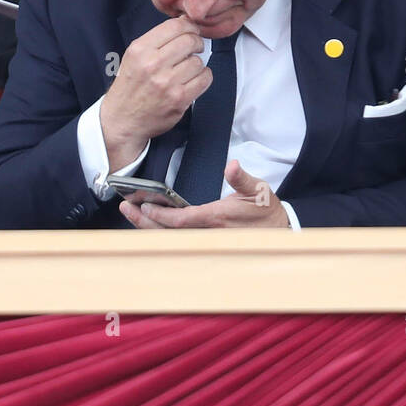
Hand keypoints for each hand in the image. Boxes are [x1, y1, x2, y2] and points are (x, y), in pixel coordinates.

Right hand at [100, 15, 209, 171]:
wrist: (122, 120)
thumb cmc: (130, 87)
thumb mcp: (134, 57)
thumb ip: (158, 40)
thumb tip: (186, 22)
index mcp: (140, 50)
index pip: (175, 26)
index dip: (189, 26)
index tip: (193, 30)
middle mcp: (153, 64)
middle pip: (190, 41)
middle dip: (196, 42)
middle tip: (195, 47)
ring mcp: (167, 83)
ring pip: (198, 61)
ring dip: (197, 63)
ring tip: (188, 69)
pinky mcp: (179, 99)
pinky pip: (204, 79)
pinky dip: (203, 77)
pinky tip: (193, 79)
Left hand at [120, 160, 291, 229]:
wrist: (278, 232)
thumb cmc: (266, 210)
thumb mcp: (259, 189)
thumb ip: (241, 177)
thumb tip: (231, 165)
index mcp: (217, 217)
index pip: (182, 219)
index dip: (161, 214)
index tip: (145, 205)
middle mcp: (207, 232)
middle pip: (169, 232)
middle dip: (145, 222)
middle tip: (127, 208)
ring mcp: (205, 239)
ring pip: (170, 237)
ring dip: (149, 227)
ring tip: (132, 213)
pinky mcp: (205, 241)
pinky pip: (177, 238)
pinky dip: (160, 231)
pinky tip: (149, 222)